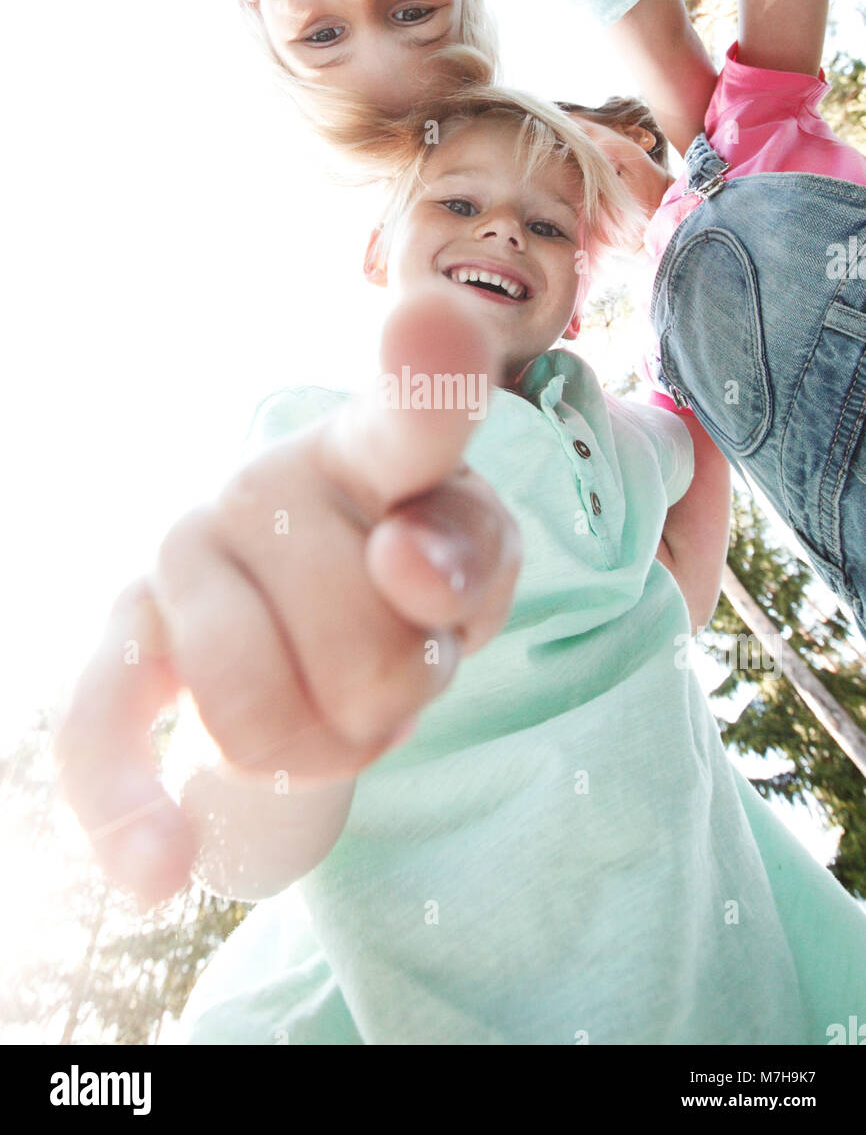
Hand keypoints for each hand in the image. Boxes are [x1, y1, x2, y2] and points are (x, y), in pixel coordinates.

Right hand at [54, 284, 521, 904]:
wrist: (303, 602)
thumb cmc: (404, 574)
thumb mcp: (477, 562)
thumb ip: (471, 551)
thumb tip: (404, 561)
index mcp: (373, 449)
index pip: (412, 417)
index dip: (430, 379)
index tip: (438, 324)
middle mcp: (262, 483)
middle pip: (366, 647)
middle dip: (404, 694)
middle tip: (401, 664)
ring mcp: (181, 555)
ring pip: (258, 712)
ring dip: (324, 748)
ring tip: (335, 707)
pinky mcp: (124, 636)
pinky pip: (100, 729)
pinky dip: (129, 810)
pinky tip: (160, 867)